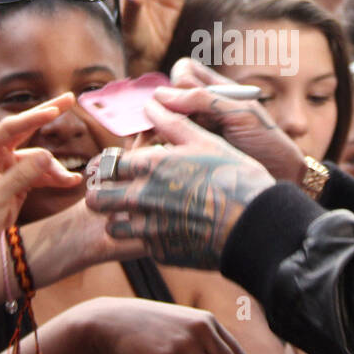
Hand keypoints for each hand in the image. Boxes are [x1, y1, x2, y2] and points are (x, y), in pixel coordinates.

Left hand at [0, 96, 82, 243]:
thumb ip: (22, 175)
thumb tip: (46, 156)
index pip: (10, 127)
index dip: (34, 117)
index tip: (55, 110)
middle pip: (25, 129)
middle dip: (48, 115)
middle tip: (69, 99)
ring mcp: (6, 165)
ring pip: (37, 157)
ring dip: (54, 168)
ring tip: (70, 181)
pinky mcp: (16, 179)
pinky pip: (39, 173)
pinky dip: (53, 177)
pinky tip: (69, 182)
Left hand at [85, 100, 275, 269]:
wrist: (255, 224)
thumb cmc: (234, 177)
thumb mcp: (205, 142)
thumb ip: (172, 123)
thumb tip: (152, 102)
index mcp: (149, 166)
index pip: (108, 164)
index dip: (113, 165)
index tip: (121, 168)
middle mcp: (142, 197)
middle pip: (98, 198)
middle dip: (104, 194)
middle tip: (117, 192)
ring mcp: (149, 228)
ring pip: (112, 226)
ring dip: (119, 219)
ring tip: (138, 213)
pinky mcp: (160, 251)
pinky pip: (139, 244)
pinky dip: (146, 237)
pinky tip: (166, 229)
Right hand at [154, 57, 306, 182]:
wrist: (281, 178)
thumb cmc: (267, 143)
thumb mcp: (242, 114)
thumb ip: (205, 100)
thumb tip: (161, 95)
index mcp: (215, 92)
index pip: (184, 72)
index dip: (178, 80)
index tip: (183, 97)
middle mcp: (200, 110)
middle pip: (164, 99)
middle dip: (156, 110)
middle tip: (163, 126)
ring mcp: (192, 132)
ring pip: (157, 124)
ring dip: (149, 133)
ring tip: (150, 148)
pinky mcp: (187, 156)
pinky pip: (162, 147)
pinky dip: (154, 151)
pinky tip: (155, 160)